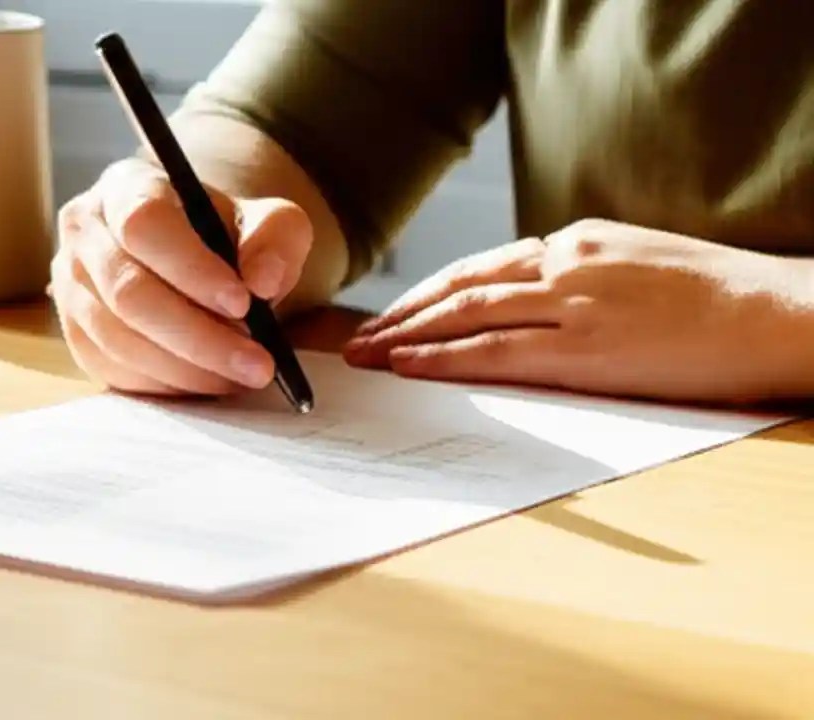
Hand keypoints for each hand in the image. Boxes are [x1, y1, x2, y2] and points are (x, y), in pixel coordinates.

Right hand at [50, 158, 312, 395]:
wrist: (194, 258)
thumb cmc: (227, 235)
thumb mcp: (268, 222)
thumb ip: (276, 240)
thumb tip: (262, 281)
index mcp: (125, 188)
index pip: (144, 224)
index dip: (190, 268)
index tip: (243, 303)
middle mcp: (84, 233)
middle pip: (127, 292)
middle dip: (198, 336)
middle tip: (257, 364)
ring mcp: (70, 288)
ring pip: (120, 340)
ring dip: (188, 368)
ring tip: (242, 374)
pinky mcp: (76, 335)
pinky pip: (115, 370)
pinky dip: (167, 385)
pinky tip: (208, 381)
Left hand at [343, 219, 813, 403]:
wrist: (773, 310)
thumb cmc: (717, 296)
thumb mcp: (638, 263)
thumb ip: (583, 274)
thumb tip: (538, 296)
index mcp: (577, 242)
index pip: (484, 267)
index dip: (431, 293)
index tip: (397, 313)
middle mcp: (564, 263)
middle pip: (461, 286)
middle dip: (402, 314)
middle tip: (357, 338)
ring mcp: (571, 303)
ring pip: (466, 314)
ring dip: (406, 335)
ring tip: (364, 355)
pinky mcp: (583, 347)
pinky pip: (494, 350)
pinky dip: (443, 357)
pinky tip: (408, 364)